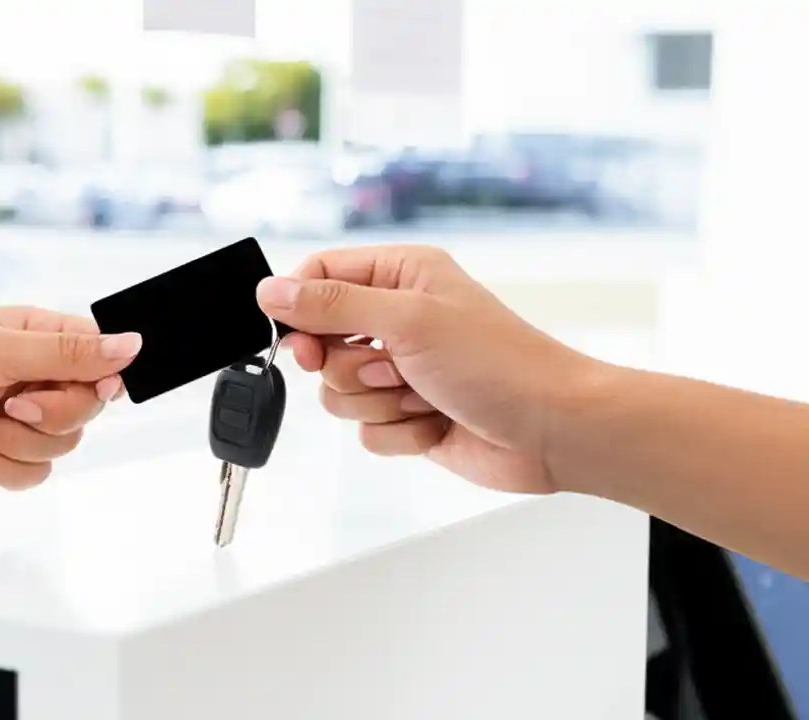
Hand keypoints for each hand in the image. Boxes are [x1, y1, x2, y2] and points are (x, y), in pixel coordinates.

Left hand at [0, 306, 140, 489]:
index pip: (98, 356)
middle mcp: (29, 377)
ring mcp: (14, 420)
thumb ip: (70, 354)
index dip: (100, 377)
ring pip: (63, 445)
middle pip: (88, 407)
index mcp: (33, 337)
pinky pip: (34, 475)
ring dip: (21, 443)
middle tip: (10, 405)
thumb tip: (133, 344)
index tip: (89, 387)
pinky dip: (4, 468)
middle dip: (52, 415)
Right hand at [256, 246, 598, 493]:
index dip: (299, 309)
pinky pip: (364, 430)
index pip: (319, 276)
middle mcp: (397, 318)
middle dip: (350, 366)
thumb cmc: (499, 363)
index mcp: (400, 275)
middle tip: (389, 367)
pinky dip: (397, 432)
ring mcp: (401, 370)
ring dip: (376, 401)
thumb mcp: (408, 320)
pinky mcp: (407, 415)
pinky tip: (434, 421)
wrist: (552, 430)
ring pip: (337, 391)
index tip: (301, 342)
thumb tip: (270, 290)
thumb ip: (333, 305)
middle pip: (320, 342)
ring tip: (422, 394)